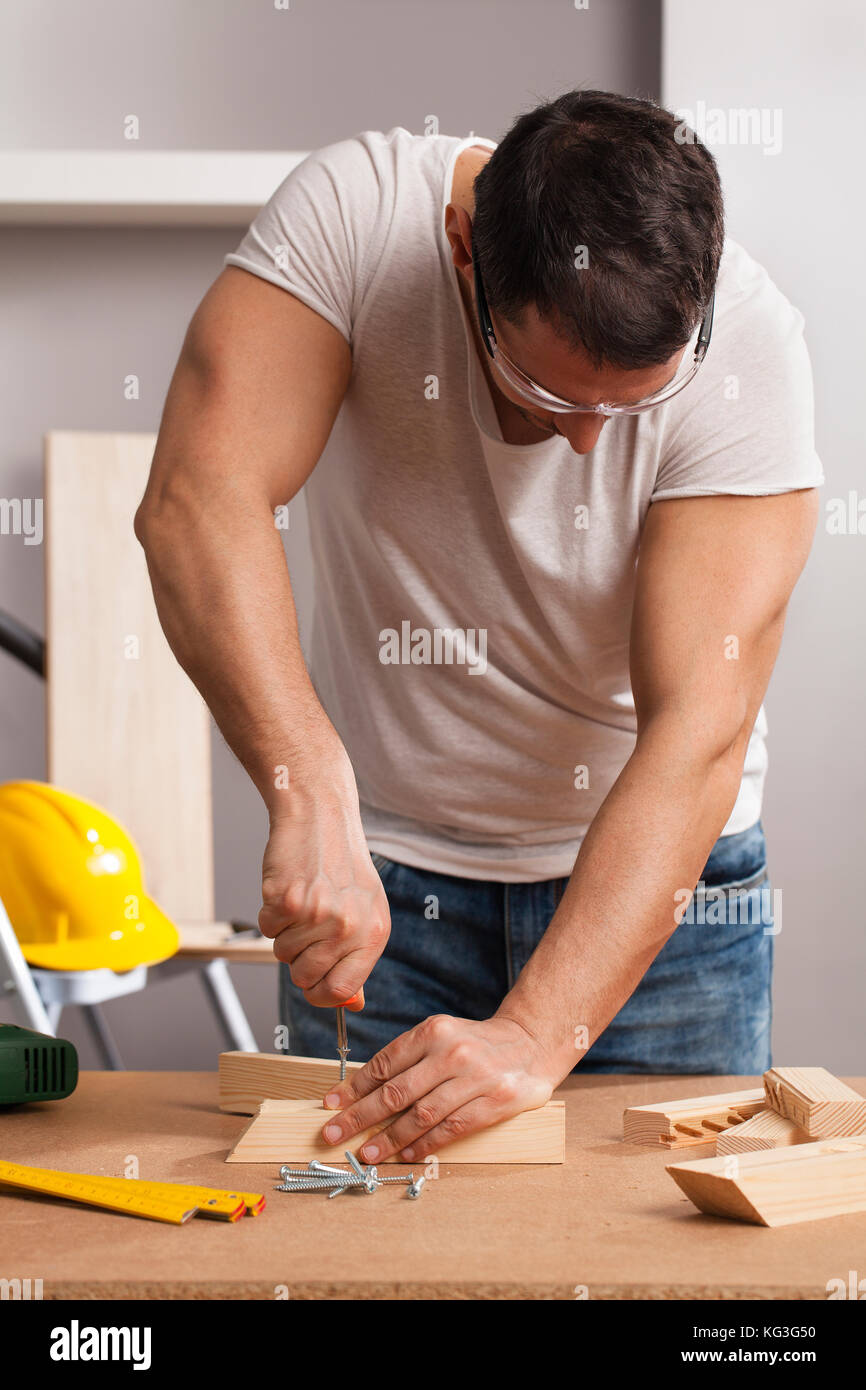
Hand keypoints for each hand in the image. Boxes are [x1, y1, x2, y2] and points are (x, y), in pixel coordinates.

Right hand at [257, 778, 389, 1006]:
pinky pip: (266, 931)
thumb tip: (353, 1004)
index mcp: (374, 933)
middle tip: (307, 926)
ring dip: (284, 934)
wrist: (320, 816)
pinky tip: (287, 891)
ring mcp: (317, 914)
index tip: (313, 983)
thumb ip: (358, 960)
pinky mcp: (286, 900)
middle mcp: (348, 927)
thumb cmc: (343, 864)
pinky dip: (270, 915)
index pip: (342, 991)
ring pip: (282, 955)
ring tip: (301, 902)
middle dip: (298, 960)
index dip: (320, 993)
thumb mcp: (365, 912)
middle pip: (305, 977)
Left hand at [319, 1013, 555, 1161]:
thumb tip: (361, 1093)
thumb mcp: (440, 1036)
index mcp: (433, 1031)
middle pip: (396, 1092)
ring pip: (421, 1115)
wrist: (530, 1044)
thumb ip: (408, 1060)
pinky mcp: (495, 1102)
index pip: (384, 1064)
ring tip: (368, 1153)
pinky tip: (406, 1154)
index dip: (353, 1088)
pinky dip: (425, 1145)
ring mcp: (475, 1078)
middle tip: (333, 1134)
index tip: (330, 1105)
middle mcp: (452, 1052)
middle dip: (359, 1117)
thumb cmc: (475, 1044)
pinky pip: (451, 1129)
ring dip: (389, 1138)